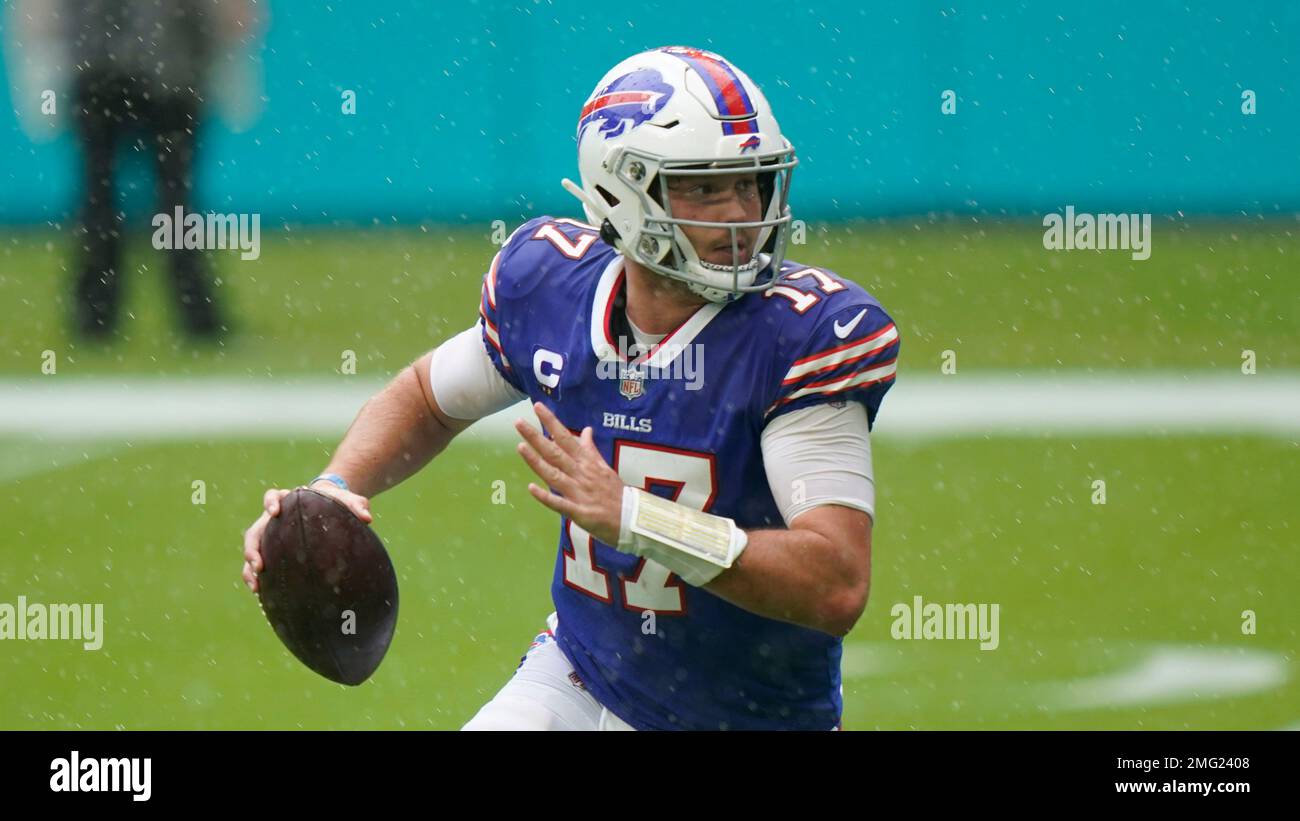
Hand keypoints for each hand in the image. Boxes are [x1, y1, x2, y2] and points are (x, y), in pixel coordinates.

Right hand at [241, 481, 372, 591]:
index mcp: (286, 501)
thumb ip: (356, 505)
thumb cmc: (335, 503)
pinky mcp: (271, 552)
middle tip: (257, 563)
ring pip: (252, 552)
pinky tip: (263, 594)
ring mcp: (269, 537)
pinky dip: (257, 579)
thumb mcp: (346, 500)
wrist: (328, 509)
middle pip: (254, 531)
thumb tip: (368, 518)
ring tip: (256, 586)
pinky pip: (258, 567)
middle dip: (252, 548)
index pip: (273, 497)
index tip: (275, 511)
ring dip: (250, 569)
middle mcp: (271, 520)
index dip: (271, 503)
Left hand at [515, 402, 624, 545]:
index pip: (566, 437)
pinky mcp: (579, 512)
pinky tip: (531, 488)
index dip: (551, 422)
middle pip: (555, 453)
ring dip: (536, 461)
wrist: (631, 517)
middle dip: (536, 437)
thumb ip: (590, 450)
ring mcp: (579, 493)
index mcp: (587, 462)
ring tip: (520, 447)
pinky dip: (546, 496)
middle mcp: (581, 474)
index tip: (537, 407)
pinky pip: (560, 503)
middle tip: (518, 422)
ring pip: (554, 474)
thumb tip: (586, 430)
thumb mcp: (604, 466)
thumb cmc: (614, 492)